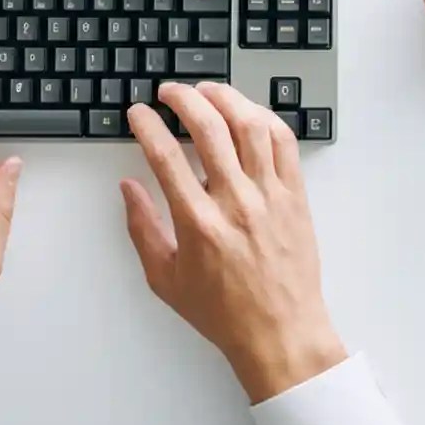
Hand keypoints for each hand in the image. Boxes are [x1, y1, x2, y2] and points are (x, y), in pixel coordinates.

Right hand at [122, 82, 346, 403]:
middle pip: (209, 128)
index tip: (138, 114)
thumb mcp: (165, 279)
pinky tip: (248, 112)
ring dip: (225, 98)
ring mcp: (270, 196)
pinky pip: (285, 142)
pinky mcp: (296, 196)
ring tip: (206, 91)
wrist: (281, 333)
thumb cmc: (224, 312)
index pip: (166, 156)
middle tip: (168, 92)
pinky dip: (265, 117)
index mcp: (199, 224)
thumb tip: (128, 188)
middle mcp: (236, 203)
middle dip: (183, 99)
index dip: (147, 126)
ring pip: (250, 126)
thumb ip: (143, 229)